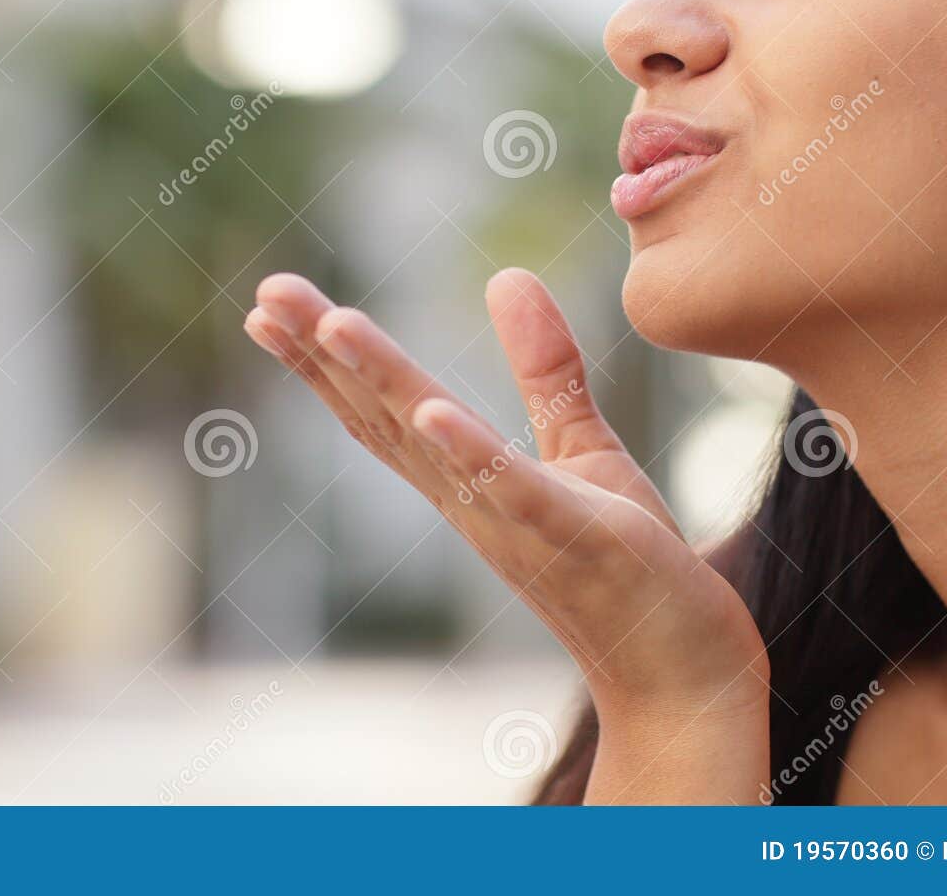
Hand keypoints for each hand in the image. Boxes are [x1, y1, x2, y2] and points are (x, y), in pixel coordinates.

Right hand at [243, 268, 769, 802]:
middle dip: (321, 357)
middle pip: (384, 419)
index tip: (268, 305)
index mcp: (464, 480)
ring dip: (382, 387)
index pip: (379, 411)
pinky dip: (470, 457)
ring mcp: (515, 524)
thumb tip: (507, 274)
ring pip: (434, 448)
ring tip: (333, 324)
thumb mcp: (579, 446)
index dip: (322, 359)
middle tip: (265, 294)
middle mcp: (469, 503)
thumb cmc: (628, 563)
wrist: (681, 671)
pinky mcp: (575, 539)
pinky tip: (433, 414)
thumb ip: (542, 367)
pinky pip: (515, 494)